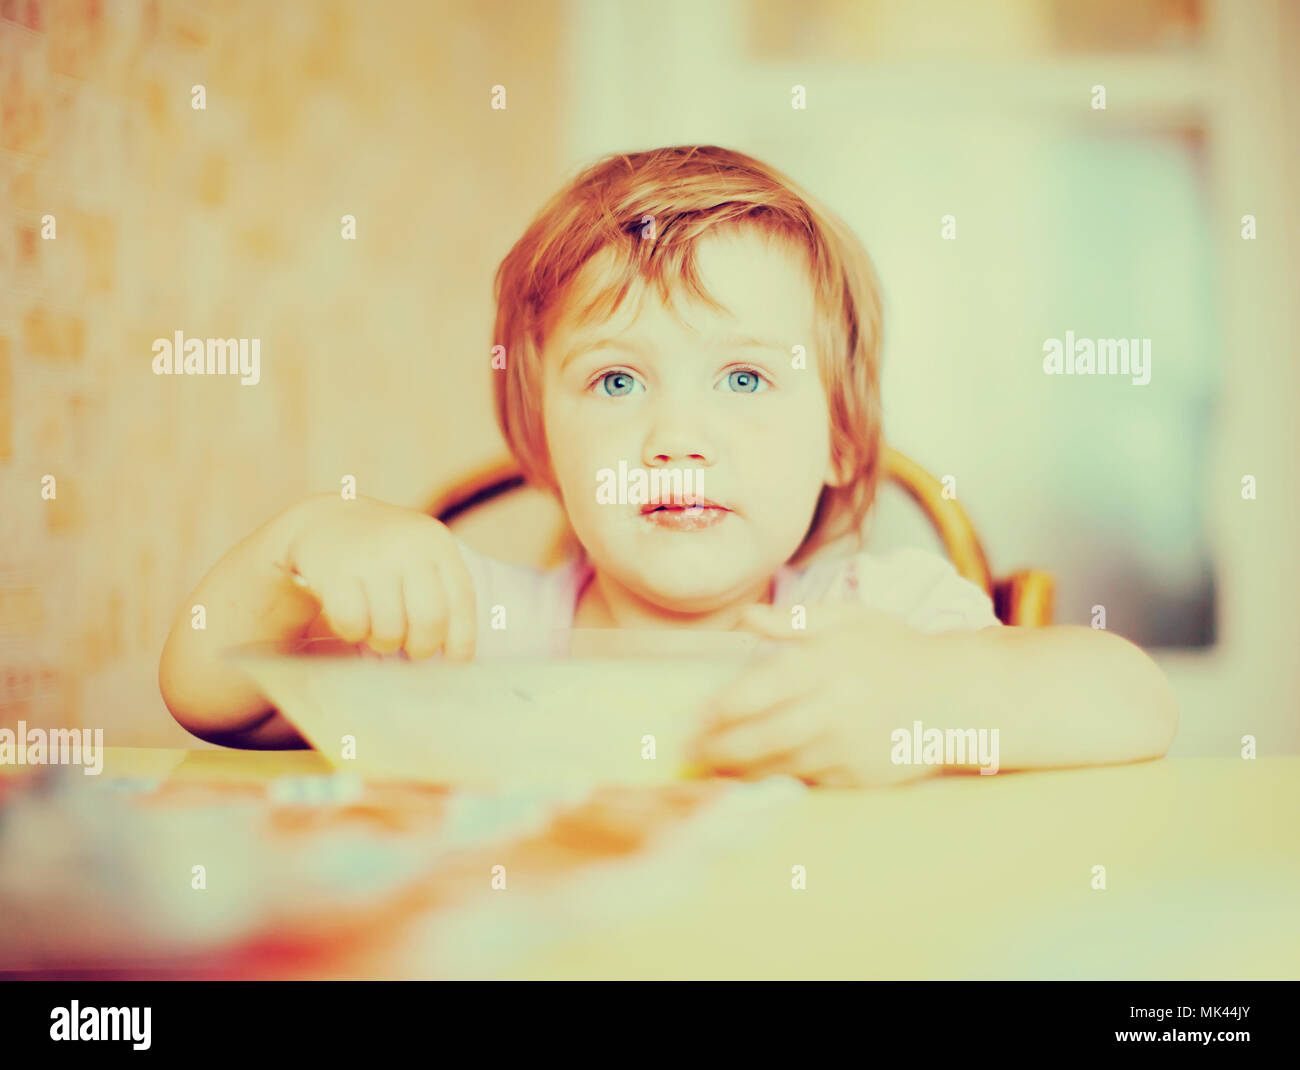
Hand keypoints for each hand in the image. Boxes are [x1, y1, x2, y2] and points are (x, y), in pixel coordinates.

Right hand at [282, 496, 476, 659]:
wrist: (327, 517)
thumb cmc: (382, 550)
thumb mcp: (420, 553)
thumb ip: (440, 589)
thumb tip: (457, 653)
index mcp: (437, 544)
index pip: (462, 602)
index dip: (462, 642)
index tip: (454, 663)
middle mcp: (409, 547)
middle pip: (430, 620)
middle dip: (422, 647)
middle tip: (411, 649)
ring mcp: (372, 558)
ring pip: (390, 629)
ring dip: (384, 642)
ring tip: (377, 629)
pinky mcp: (336, 571)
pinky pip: (353, 624)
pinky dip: (353, 633)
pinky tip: (352, 620)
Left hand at [685, 602, 940, 786]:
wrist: (957, 695)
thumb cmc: (896, 651)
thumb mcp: (849, 620)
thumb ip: (794, 620)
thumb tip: (744, 616)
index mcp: (825, 665)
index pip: (755, 694)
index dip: (716, 710)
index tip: (689, 716)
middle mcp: (832, 709)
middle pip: (759, 738)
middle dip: (717, 749)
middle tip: (687, 752)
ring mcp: (846, 747)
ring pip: (778, 766)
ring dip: (739, 770)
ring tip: (710, 766)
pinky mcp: (858, 776)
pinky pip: (807, 782)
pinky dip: (777, 781)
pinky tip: (754, 777)